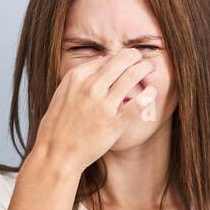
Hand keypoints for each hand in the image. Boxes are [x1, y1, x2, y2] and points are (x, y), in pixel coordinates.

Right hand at [32, 47, 156, 174]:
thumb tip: (100, 65)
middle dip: (135, 56)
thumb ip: (80, 80)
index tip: (126, 62)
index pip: (105, 58)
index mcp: (76, 77)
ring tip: (150, 68)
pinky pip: (139, 102)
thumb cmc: (58, 126)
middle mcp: (90, 86)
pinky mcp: (115, 121)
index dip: (119, 58)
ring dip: (145, 67)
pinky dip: (149, 93)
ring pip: (133, 75)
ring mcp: (103, 103)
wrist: (57, 153)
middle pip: (121, 60)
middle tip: (143, 60)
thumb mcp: (63, 94)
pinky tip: (152, 91)